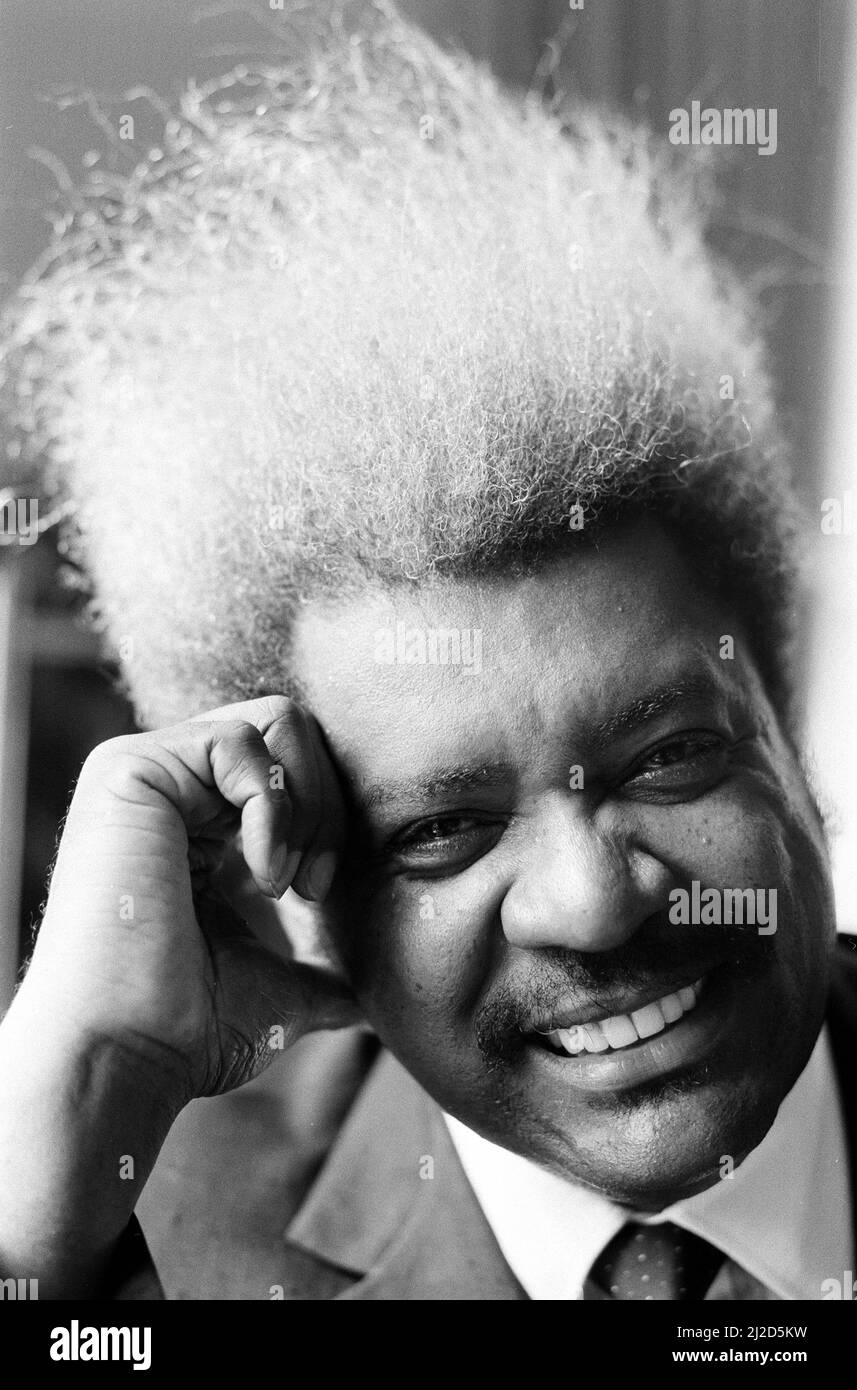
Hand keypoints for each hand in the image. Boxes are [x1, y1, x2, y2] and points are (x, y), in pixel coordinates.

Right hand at [23, 694, 359, 1105]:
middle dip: (326, 806)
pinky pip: (241, 741)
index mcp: (194, 821)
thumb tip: (368, 994)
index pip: (292, 765)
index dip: (329, 819)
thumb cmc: (186, 1031)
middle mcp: (168, 786)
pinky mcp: (132, 769)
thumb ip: (317, 969)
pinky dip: (273, 809)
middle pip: (293, 730)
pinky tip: (261, 875)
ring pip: (278, 721)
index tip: (319, 894)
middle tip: (311, 888)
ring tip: (283, 883)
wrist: (125, 1055)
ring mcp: (146, 771)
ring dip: (305, 808)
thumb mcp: (274, 987)